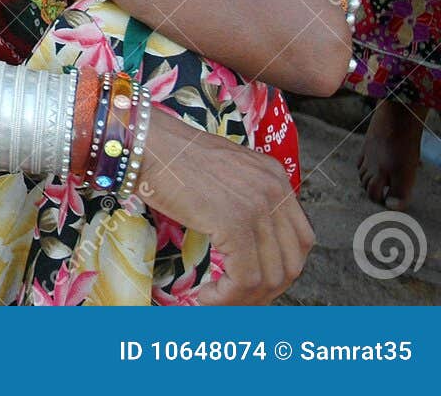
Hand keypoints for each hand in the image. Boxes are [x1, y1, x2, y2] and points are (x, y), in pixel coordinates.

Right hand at [135, 108, 313, 303]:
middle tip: (236, 300)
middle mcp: (275, 190)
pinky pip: (244, 278)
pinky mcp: (234, 224)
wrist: (145, 142)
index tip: (254, 283)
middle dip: (266, 290)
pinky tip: (205, 298)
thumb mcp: (221, 172)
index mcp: (274, 177)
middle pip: (292, 261)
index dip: (280, 269)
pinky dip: (227, 297)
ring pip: (270, 276)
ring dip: (244, 300)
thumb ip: (241, 197)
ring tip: (216, 302)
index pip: (299, 238)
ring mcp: (257, 207)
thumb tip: (238, 240)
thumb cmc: (168, 156)